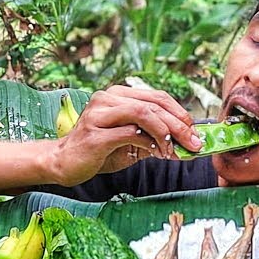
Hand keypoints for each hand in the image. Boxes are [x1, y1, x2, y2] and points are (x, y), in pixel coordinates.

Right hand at [49, 85, 203, 185]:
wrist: (63, 163)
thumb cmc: (98, 151)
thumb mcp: (131, 142)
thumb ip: (154, 138)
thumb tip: (184, 143)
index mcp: (117, 95)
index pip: (156, 97)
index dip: (179, 112)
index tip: (194, 131)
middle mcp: (107, 99)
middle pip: (153, 104)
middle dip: (179, 125)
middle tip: (194, 143)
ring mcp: (99, 114)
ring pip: (143, 113)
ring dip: (165, 132)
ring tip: (174, 149)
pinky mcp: (95, 134)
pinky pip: (130, 133)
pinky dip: (148, 143)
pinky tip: (157, 154)